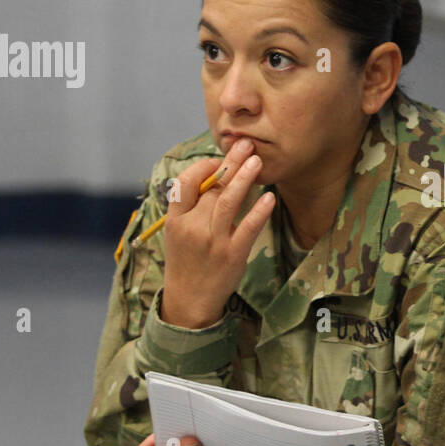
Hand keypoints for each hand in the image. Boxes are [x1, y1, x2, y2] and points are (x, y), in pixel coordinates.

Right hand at [160, 137, 275, 328]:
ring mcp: (213, 241)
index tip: (217, 159)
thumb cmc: (186, 262)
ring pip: (228, 201)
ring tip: (257, 160)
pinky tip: (269, 196)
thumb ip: (190, 207)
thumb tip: (212, 175)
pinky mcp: (233, 254)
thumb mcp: (177, 233)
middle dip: (231, 163)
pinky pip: (248, 226)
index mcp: (175, 220)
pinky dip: (259, 210)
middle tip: (247, 145)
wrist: (189, 300)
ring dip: (244, 177)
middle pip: (212, 188)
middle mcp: (192, 227)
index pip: (185, 183)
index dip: (203, 166)